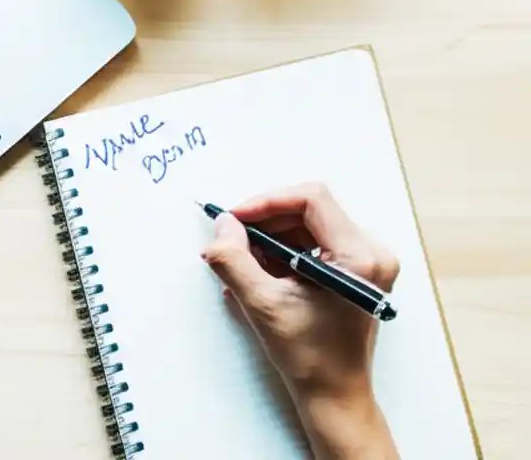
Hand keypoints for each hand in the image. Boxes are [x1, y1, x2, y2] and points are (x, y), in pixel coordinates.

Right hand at [201, 183, 400, 459]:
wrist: (334, 395)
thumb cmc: (310, 358)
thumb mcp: (263, 305)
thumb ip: (234, 260)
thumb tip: (223, 226)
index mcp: (360, 258)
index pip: (312, 199)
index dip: (267, 202)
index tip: (235, 218)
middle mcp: (371, 254)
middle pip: (309, 210)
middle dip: (265, 221)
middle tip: (232, 239)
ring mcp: (365, 264)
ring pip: (308, 226)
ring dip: (271, 238)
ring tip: (242, 261)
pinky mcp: (353, 273)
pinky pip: (312, 245)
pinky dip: (282, 253)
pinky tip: (258, 273)